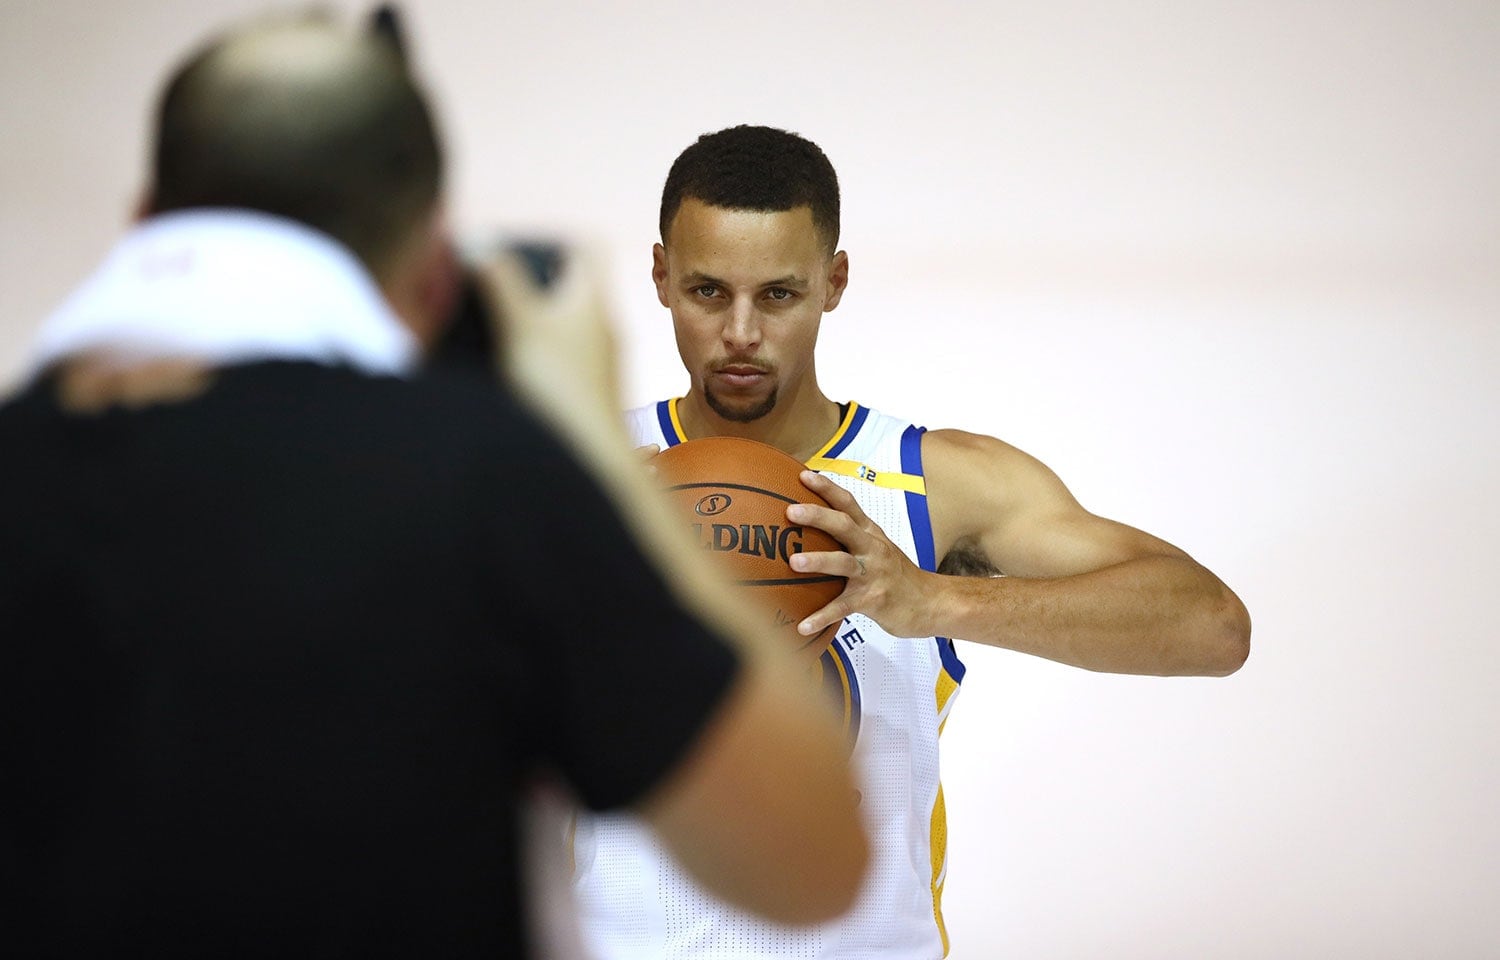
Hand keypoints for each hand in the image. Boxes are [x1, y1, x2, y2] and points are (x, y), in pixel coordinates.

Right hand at [470, 243, 619, 427]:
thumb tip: (476, 240)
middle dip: (536, 281)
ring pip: (568, 324)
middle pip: (573, 286)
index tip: (524, 247)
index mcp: (592, 299)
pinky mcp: (589, 391)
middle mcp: (603, 326)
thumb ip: (498, 280)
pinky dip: (540, 353)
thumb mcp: (521, 322)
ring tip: (499, 325)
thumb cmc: (559, 384)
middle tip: (498, 285)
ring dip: (536, 319)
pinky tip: (514, 368)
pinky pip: (565, 358)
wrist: (589, 455)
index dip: (557, 237)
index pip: (588, 247)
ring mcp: (599, 360)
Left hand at [786, 471, 937, 639]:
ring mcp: (873, 574)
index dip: (826, 488)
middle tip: (791, 512)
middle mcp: (872, 548)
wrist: (931, 603)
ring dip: (818, 561)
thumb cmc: (896, 575)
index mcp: (871, 533)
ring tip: (793, 562)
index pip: (848, 504)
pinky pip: (843, 608)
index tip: (803, 474)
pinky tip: (802, 625)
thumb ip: (850, 538)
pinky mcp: (873, 600)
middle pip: (844, 526)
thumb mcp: (877, 549)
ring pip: (843, 563)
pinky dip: (821, 617)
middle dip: (817, 516)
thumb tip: (812, 528)